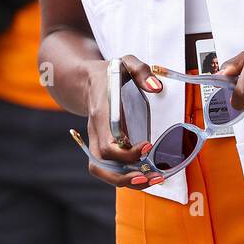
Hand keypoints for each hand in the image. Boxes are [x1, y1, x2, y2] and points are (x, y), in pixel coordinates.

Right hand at [81, 55, 165, 190]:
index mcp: (101, 113)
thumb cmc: (109, 73)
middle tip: (151, 177)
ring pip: (102, 171)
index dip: (126, 152)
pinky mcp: (102, 145)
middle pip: (101, 165)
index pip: (108, 144)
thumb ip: (141, 71)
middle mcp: (95, 131)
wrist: (87, 79)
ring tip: (152, 181)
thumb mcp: (125, 62)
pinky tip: (146, 175)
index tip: (148, 145)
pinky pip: (108, 168)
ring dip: (126, 181)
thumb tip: (156, 88)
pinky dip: (125, 175)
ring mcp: (96, 140)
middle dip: (125, 176)